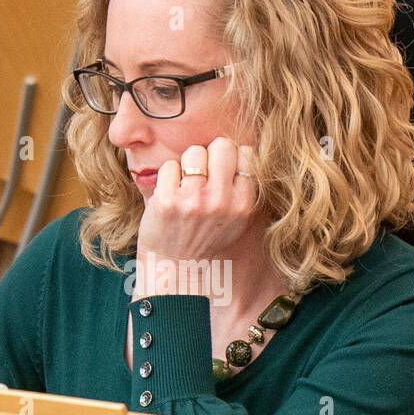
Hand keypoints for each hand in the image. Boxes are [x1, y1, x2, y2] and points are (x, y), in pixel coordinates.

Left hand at [134, 137, 256, 297]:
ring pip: (194, 152)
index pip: (247, 154)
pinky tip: (169, 195)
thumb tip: (241, 149)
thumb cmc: (204, 238)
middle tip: (202, 175)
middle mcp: (221, 202)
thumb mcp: (236, 219)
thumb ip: (243, 188)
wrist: (175, 268)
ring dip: (187, 165)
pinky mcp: (167, 201)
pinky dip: (167, 177)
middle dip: (211, 154)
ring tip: (184, 187)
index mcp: (243, 205)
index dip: (232, 159)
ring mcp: (194, 201)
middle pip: (222, 145)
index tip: (221, 174)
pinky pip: (169, 165)